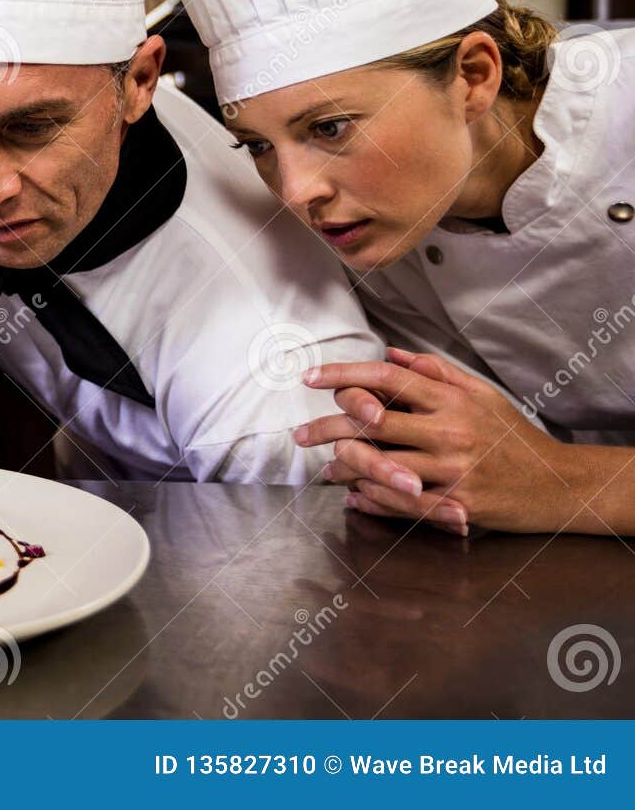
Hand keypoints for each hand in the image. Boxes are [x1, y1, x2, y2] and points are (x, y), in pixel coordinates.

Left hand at [293, 347, 573, 534]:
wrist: (557, 484)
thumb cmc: (512, 436)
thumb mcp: (481, 394)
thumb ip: (435, 372)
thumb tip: (390, 351)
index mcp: (451, 400)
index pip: (386, 378)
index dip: (343, 374)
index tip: (310, 378)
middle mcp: (448, 431)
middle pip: (370, 423)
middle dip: (326, 427)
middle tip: (299, 435)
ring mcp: (451, 469)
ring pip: (378, 465)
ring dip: (344, 467)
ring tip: (325, 468)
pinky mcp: (455, 504)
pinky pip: (400, 502)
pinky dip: (371, 499)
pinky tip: (354, 495)